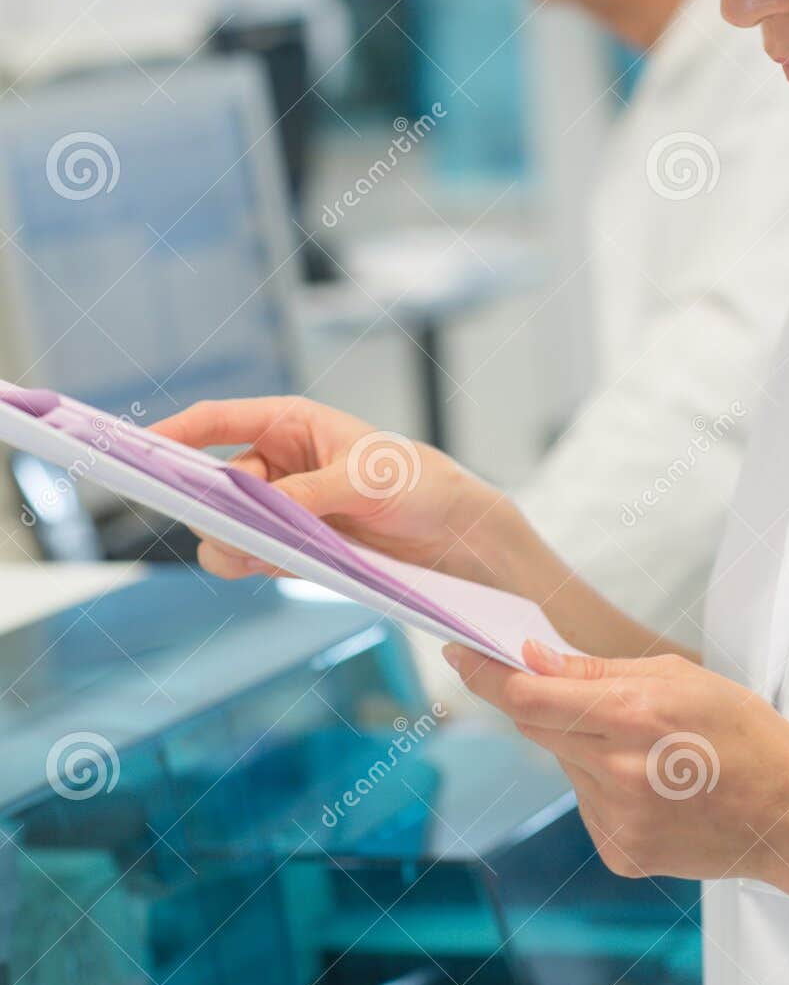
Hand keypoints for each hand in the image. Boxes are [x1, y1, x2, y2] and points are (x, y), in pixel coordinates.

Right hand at [151, 395, 515, 586]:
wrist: (452, 534)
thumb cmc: (417, 481)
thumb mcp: (368, 478)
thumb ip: (314, 491)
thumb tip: (270, 506)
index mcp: (291, 424)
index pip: (218, 421)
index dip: (176, 432)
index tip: (140, 448)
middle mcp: (277, 465)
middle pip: (214, 482)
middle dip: (207, 502)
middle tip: (213, 521)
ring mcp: (281, 509)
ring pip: (227, 526)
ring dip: (230, 540)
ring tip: (246, 550)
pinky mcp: (291, 547)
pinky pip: (252, 556)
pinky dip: (251, 563)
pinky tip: (262, 563)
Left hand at [443, 640, 788, 883]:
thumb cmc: (741, 732)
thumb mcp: (677, 676)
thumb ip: (596, 671)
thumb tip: (531, 658)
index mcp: (631, 717)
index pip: (528, 696)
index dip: (485, 674)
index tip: (459, 654)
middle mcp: (617, 773)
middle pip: (537, 728)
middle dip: (543, 703)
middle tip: (579, 694)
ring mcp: (616, 821)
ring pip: (565, 766)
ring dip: (584, 748)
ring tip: (647, 750)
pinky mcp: (619, 852)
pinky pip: (586, 803)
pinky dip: (603, 787)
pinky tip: (652, 787)